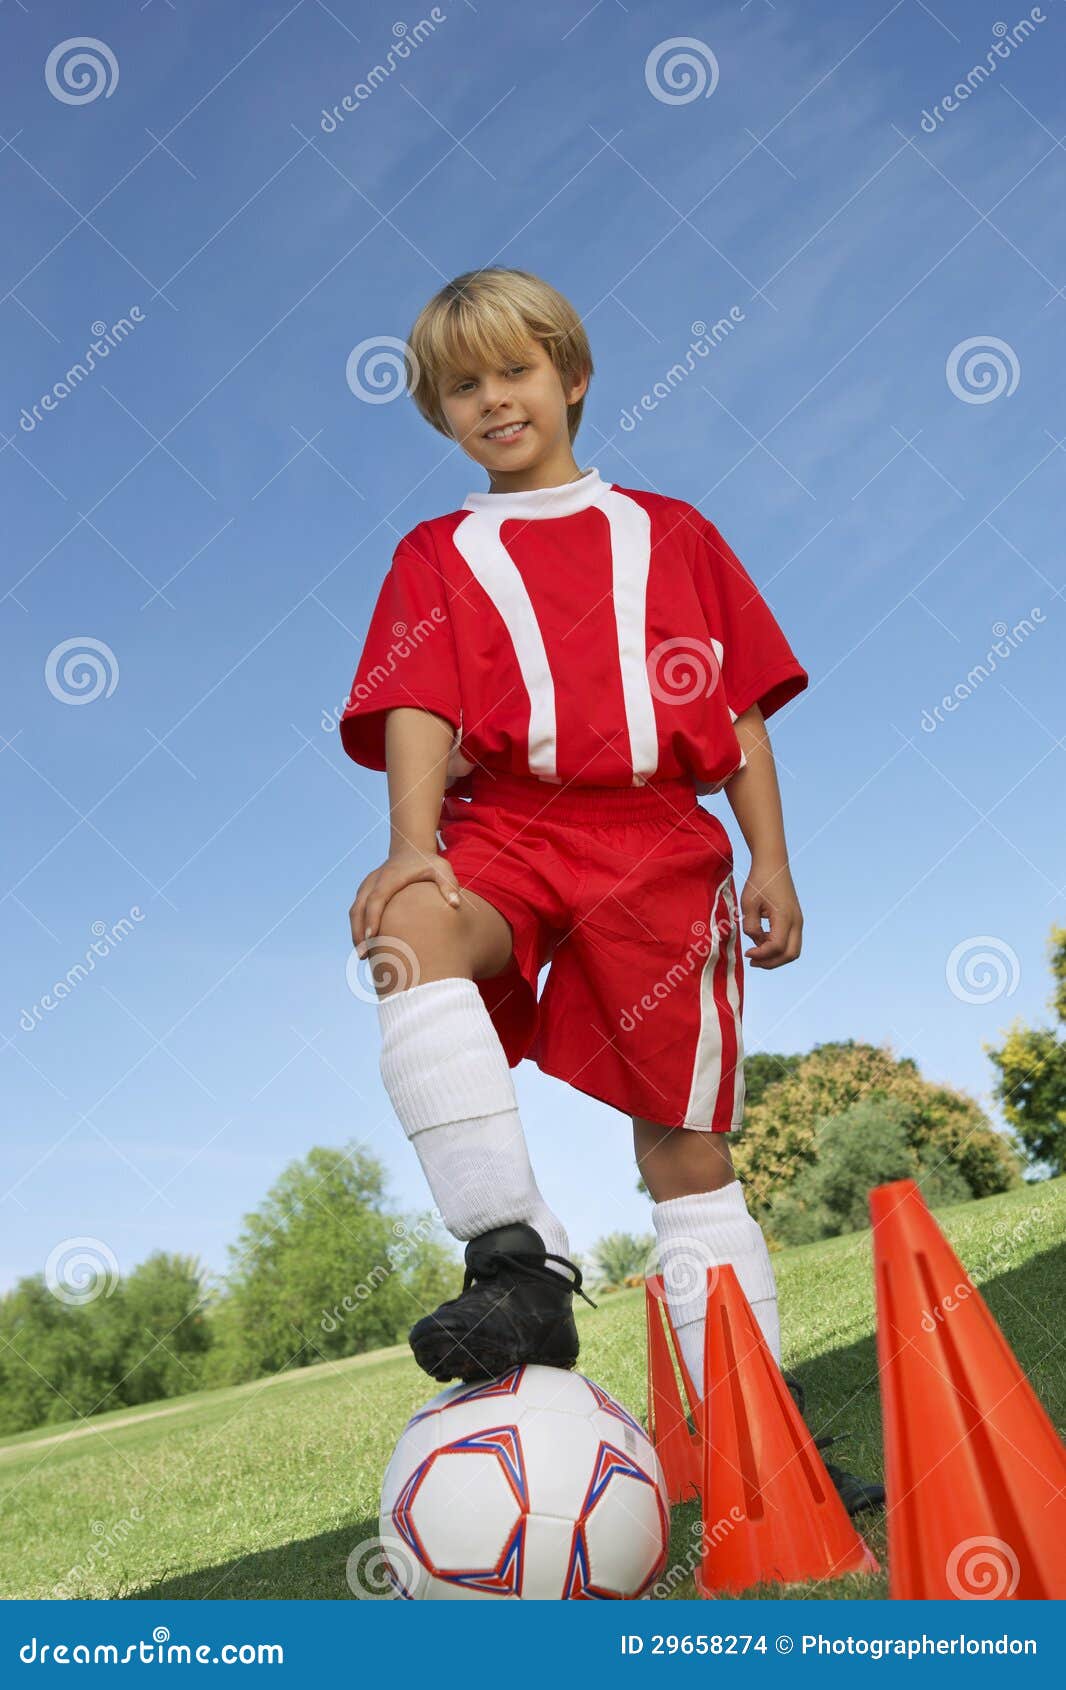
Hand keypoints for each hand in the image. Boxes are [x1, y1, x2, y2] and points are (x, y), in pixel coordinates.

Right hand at [350, 843, 461, 957]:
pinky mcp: (365, 892)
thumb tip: (455, 904)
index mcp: (390, 877)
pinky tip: (366, 945)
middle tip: (364, 955)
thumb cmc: (428, 863)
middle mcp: (374, 881)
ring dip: (356, 932)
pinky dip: (359, 928)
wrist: (410, 850)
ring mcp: (367, 886)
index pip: (376, 898)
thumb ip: (449, 884)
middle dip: (359, 932)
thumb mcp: (442, 868)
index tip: (372, 937)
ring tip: (363, 955)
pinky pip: (357, 911)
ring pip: (355, 911)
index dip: (372, 918)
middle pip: (359, 908)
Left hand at [739, 858, 801, 968]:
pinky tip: (762, 941)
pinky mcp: (795, 919)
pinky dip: (778, 948)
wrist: (773, 864)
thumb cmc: (759, 881)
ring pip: (793, 950)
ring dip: (776, 957)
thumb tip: (756, 942)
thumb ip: (751, 926)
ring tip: (756, 954)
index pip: (776, 947)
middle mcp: (796, 922)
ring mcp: (798, 921)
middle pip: (790, 954)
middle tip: (752, 961)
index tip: (746, 953)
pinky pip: (791, 941)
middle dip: (771, 962)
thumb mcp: (748, 903)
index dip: (761, 955)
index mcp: (785, 917)